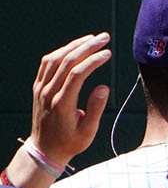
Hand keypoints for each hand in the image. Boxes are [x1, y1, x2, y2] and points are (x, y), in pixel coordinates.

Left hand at [31, 32, 111, 165]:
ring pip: (55, 58)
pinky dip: (61, 52)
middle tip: (104, 38)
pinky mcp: (38, 87)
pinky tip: (74, 48)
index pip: (77, 74)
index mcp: (62, 104)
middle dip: (86, 47)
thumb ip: (96, 108)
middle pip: (66, 61)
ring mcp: (41, 88)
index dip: (93, 60)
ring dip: (73, 45)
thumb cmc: (70, 142)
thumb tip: (104, 87)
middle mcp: (48, 93)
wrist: (45, 149)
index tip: (108, 53)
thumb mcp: (88, 131)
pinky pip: (47, 63)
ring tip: (91, 39)